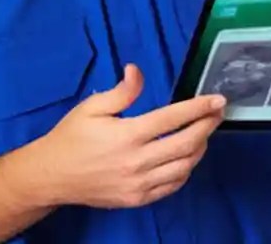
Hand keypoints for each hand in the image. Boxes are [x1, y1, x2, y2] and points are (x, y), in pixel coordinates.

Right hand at [24, 64, 225, 208]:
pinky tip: (187, 157)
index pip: (173, 118)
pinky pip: (172, 186)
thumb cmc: (71, 137)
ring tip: (204, 132)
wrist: (52, 176)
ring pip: (184, 167)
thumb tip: (137, 71)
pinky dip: (186, 170)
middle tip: (218, 113)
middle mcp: (137, 161)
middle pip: (186, 143)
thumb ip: (121, 91)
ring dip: (200, 148)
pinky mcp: (138, 198)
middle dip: (207, 126)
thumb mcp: (92, 107)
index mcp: (127, 134)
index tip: (217, 100)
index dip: (199, 108)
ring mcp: (139, 184)